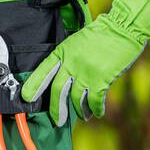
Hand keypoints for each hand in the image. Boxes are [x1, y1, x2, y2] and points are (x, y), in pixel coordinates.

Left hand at [21, 0, 149, 124]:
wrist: (123, 27)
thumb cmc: (101, 34)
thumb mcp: (76, 41)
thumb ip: (67, 58)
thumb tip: (63, 77)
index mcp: (62, 52)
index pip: (43, 71)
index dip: (34, 85)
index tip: (26, 98)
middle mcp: (71, 63)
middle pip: (58, 90)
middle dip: (56, 108)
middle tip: (57, 121)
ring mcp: (85, 72)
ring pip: (76, 98)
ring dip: (79, 110)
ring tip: (82, 116)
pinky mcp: (101, 79)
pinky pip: (94, 100)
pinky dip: (95, 108)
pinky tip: (97, 113)